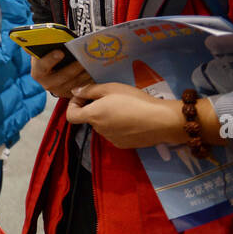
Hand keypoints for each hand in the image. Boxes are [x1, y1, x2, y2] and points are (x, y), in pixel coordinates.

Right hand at [30, 49, 92, 98]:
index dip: (50, 59)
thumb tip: (61, 39)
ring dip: (86, 72)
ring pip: (77, 82)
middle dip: (76, 66)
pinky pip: (84, 87)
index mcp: (38, 72)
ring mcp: (60, 90)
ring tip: (94, 63)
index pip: (42, 66)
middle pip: (64, 75)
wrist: (52, 70)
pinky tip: (96, 70)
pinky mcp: (71, 94)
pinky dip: (90, 78)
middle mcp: (47, 84)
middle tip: (85, 57)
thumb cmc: (49, 56)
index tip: (60, 52)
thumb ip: (50, 47)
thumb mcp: (45, 51)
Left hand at [67, 82, 185, 148]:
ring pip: (103, 126)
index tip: (84, 97)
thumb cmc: (135, 100)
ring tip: (124, 107)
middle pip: (89, 118)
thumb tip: (74, 92)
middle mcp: (99, 130)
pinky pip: (114, 133)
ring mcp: (111, 139)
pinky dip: (117, 126)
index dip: (73, 104)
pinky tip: (131, 119)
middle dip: (95, 108)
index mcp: (93, 116)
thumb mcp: (111, 88)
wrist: (161, 121)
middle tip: (110, 97)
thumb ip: (89, 90)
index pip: (71, 116)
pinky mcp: (124, 145)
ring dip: (107, 117)